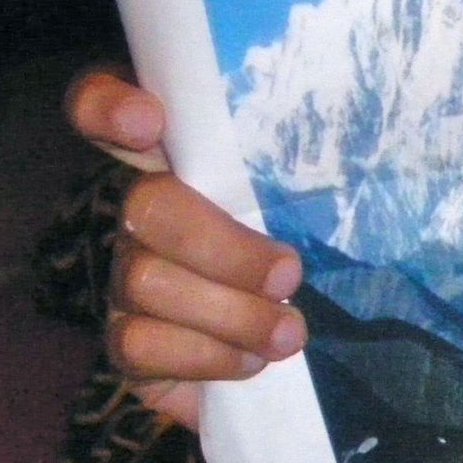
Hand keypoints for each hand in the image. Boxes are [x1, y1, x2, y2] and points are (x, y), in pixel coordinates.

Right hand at [66, 69, 305, 431]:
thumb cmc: (289, 245)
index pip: (100, 102)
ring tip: (288, 331)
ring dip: (231, 313)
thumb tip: (363, 163)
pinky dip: (208, 356)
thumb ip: (301, 171)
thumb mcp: (299, 200)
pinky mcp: (120, 340)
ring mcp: (115, 273)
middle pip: (147, 205)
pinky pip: (141, 346)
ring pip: (144, 281)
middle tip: (291, 275)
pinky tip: (249, 360)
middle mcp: (127, 206)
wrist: (273, 342)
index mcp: (168, 153)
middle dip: (225, 248)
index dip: (109, 105)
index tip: (148, 120)